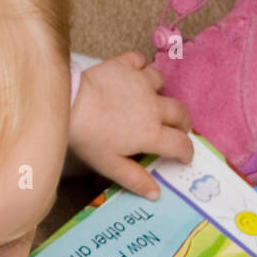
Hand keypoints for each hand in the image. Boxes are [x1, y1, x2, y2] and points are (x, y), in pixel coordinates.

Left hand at [68, 51, 193, 198]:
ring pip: (161, 84)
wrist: (70, 103)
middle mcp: (154, 106)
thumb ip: (135, 179)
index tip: (184, 157)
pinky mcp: (126, 65)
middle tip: (175, 129)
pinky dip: (140, 68)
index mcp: (152, 133)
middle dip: (182, 123)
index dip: (186, 152)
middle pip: (180, 112)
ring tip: (150, 101)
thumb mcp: (110, 165)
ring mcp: (141, 82)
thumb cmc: (89, 138)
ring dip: (160, 93)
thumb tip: (156, 193)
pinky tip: (133, 75)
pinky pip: (141, 62)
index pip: (181, 144)